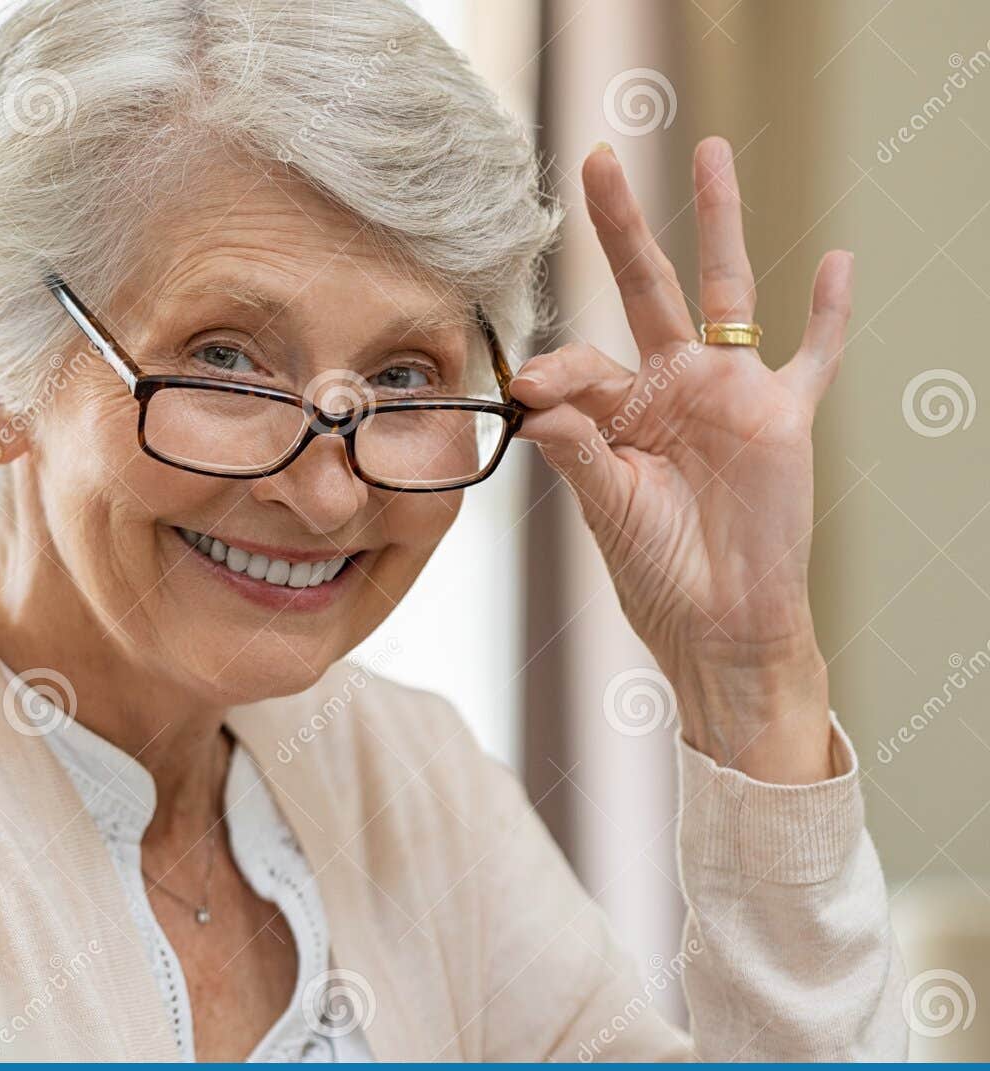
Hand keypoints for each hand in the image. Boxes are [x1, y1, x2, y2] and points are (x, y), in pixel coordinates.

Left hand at [509, 138, 848, 783]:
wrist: (721, 626)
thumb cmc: (658, 574)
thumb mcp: (607, 509)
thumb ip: (576, 449)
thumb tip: (536, 397)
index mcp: (616, 413)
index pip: (580, 364)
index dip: (554, 370)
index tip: (528, 389)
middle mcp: (670, 389)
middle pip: (644, 288)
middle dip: (621, 227)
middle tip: (595, 162)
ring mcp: (729, 395)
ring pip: (725, 292)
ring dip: (720, 223)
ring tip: (711, 151)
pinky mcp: (783, 416)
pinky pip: (814, 355)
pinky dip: (828, 314)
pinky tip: (835, 262)